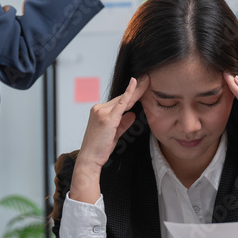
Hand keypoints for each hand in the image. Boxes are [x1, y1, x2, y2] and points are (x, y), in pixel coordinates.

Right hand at [69, 76, 149, 203]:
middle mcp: (99, 109)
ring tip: (147, 81)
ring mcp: (102, 112)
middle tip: (147, 78)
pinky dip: (129, 92)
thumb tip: (132, 114)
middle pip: (121, 98)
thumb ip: (123, 123)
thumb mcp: (114, 134)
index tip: (141, 84)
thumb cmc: (99, 149)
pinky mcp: (107, 118)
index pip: (119, 101)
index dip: (131, 93)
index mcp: (99, 111)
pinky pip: (121, 103)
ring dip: (136, 91)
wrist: (90, 159)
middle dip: (136, 89)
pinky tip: (135, 83)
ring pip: (123, 100)